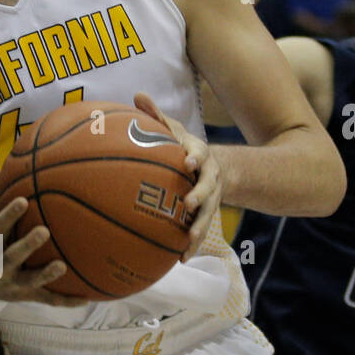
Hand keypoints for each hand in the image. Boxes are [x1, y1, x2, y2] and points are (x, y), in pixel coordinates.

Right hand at [0, 169, 87, 307]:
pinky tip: (88, 298)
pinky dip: (66, 301)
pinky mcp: (26, 297)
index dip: (8, 215)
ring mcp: (13, 284)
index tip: (23, 200)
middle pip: (12, 256)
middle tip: (44, 231)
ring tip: (62, 266)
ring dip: (46, 275)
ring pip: (30, 281)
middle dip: (26, 245)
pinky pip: (48, 299)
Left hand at [131, 93, 219, 259]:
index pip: (199, 155)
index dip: (195, 158)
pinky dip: (191, 246)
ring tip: (188, 242)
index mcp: (200, 155)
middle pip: (209, 188)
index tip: (187, 162)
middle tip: (189, 203)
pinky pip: (199, 232)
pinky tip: (180, 260)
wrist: (216, 168)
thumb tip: (137, 94)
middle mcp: (209, 178)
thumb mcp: (174, 131)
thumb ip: (157, 116)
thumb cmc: (183, 148)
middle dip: (200, 195)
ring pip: (207, 215)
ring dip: (199, 228)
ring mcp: (210, 199)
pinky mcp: (206, 216)